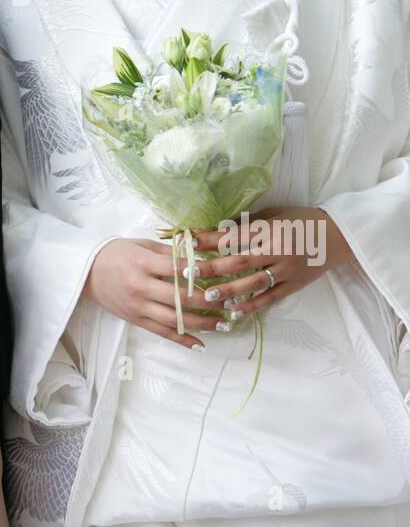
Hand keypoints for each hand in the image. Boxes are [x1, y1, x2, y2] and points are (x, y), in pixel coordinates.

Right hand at [82, 236, 227, 350]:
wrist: (86, 272)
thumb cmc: (115, 253)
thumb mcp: (140, 245)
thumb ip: (167, 252)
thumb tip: (196, 254)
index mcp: (142, 264)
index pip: (177, 268)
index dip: (201, 271)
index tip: (222, 273)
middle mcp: (141, 287)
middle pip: (180, 297)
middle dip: (209, 301)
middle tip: (231, 301)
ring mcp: (138, 306)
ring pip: (174, 319)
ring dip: (202, 324)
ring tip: (224, 324)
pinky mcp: (136, 320)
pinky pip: (162, 333)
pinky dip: (182, 340)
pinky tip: (201, 345)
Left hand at [190, 206, 356, 320]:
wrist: (336, 235)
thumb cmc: (301, 220)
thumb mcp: (274, 215)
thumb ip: (249, 225)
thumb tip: (217, 231)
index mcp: (270, 229)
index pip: (233, 236)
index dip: (209, 239)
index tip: (188, 242)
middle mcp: (277, 249)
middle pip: (239, 260)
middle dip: (212, 267)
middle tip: (188, 272)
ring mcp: (287, 269)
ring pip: (254, 282)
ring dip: (229, 290)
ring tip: (208, 296)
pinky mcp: (295, 285)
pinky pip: (271, 297)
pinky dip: (252, 305)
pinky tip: (235, 311)